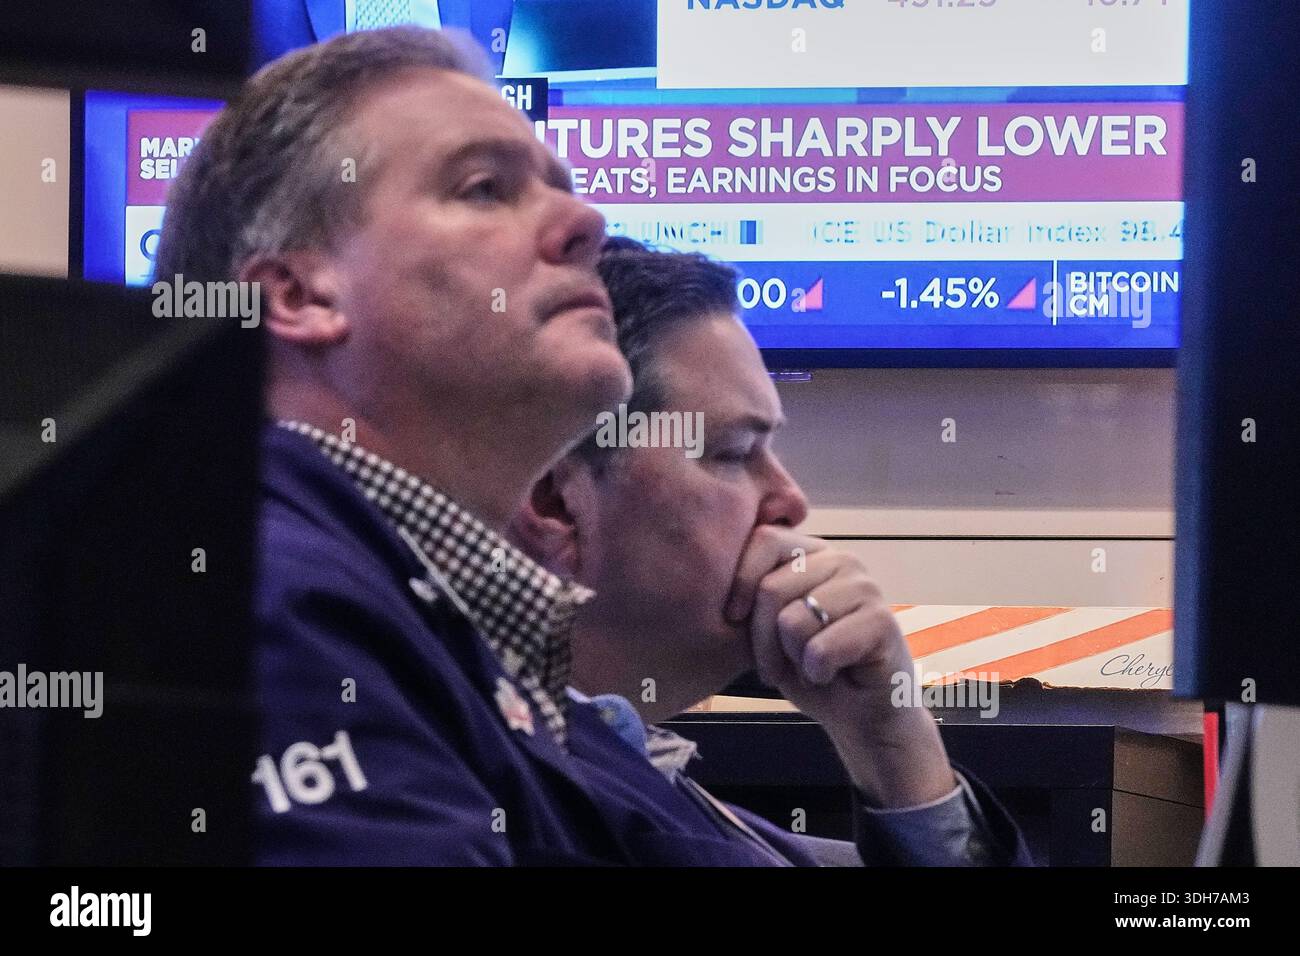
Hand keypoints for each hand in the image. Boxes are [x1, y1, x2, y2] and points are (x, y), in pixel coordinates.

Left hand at [725, 525, 956, 806]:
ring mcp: (865, 588)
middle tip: (776, 665)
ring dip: (790, 659)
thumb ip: (752, 596)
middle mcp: (841, 560)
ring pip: (792, 620)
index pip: (765, 539)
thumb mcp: (768, 629)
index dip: (740, 580)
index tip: (732, 618)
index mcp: (812, 554)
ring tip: (809, 668)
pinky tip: (830, 674)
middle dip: (761, 639)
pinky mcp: (882, 621)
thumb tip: (712, 574)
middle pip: (771, 587)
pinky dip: (815, 673)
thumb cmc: (809, 669)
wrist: (861, 716)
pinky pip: (820, 648)